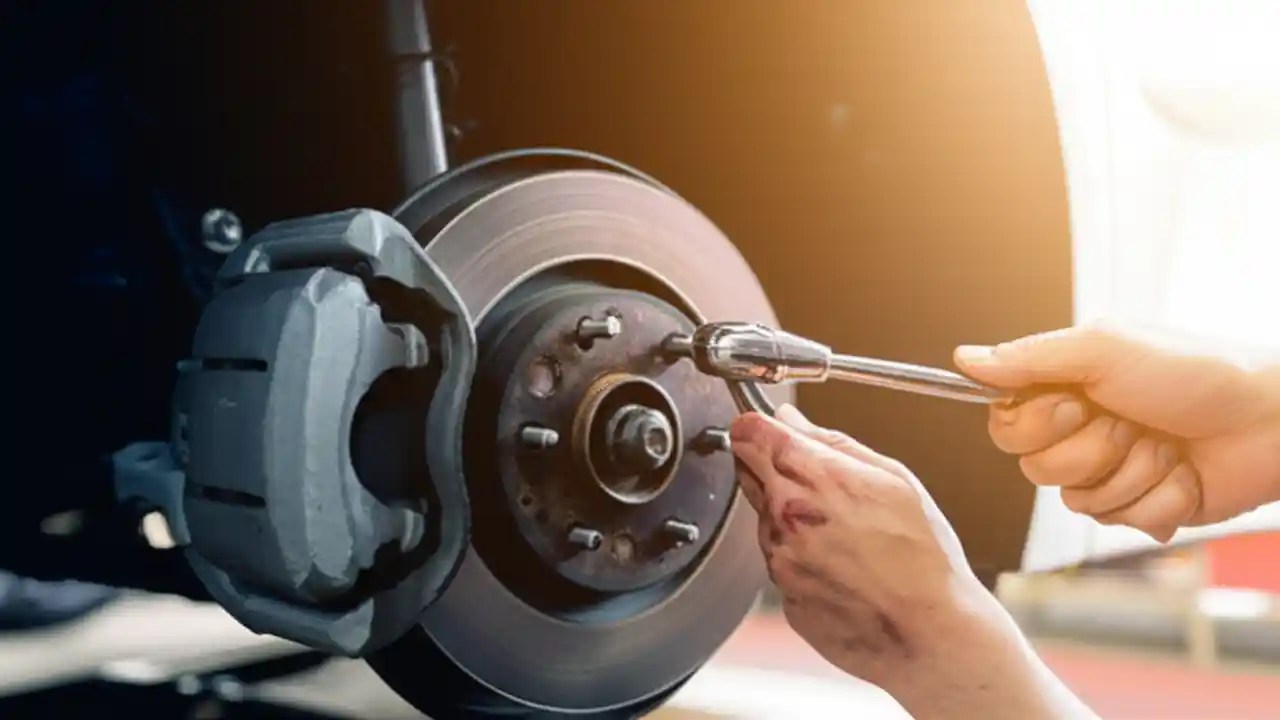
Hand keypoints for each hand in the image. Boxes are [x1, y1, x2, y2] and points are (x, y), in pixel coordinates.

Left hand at [731, 405, 1094, 719]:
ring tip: (847, 537)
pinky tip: (843, 567)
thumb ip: (833, 443)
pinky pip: (782, 562)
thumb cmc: (924, 559)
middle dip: (775, 469)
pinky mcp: (783, 594)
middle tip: (822, 486)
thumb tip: (794, 421)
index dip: (755, 426)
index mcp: (813, 476)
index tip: (763, 428)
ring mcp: (780, 558)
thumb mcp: (894, 479)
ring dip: (791, 518)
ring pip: (767, 520)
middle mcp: (785, 515)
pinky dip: (802, 559)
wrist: (930, 632)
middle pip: (750, 472)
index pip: (749, 431)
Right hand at [955, 325, 1279, 541]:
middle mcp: (1078, 431)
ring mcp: (1109, 472)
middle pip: (1034, 470)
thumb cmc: (1192, 373)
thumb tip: (962, 358)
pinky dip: (1159, 498)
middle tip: (1131, 422)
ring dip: (1131, 473)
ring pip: (1078, 501)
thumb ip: (1028, 358)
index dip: (1035, 426)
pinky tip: (1184, 474)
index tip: (1076, 404)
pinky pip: (1121, 522)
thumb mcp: (1103, 348)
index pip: (1003, 426)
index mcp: (1062, 389)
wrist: (1268, 421)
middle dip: (1091, 450)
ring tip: (1166, 446)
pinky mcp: (1140, 508)